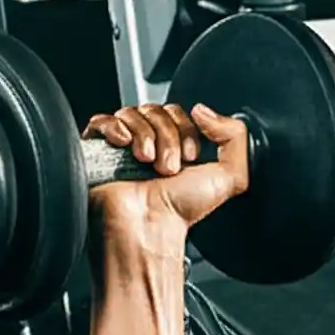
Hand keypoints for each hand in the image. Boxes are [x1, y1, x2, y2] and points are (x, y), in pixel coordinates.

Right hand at [82, 104, 249, 226]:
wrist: (148, 225)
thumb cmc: (182, 209)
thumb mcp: (231, 176)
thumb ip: (236, 138)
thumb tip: (205, 110)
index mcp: (178, 147)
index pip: (180, 113)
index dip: (188, 129)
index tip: (191, 156)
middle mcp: (151, 144)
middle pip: (156, 110)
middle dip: (168, 136)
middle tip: (169, 166)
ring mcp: (123, 146)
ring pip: (132, 113)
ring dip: (146, 136)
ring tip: (148, 164)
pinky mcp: (98, 149)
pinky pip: (102, 120)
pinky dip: (115, 127)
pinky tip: (124, 145)